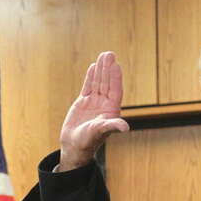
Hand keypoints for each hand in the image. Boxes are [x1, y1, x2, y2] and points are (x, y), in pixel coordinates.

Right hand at [57, 51, 129, 170]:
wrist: (74, 146)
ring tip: (103, 55)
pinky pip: (88, 86)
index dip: (115, 77)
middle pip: (107, 83)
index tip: (116, 65)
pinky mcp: (83, 103)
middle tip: (109, 54)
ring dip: (101, 70)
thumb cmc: (88, 141)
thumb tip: (125, 128)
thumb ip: (112, 127)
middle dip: (108, 69)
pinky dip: (90, 77)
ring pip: (98, 83)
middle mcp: (104, 104)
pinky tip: (93, 67)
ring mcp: (94, 103)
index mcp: (111, 110)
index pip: (115, 90)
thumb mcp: (100, 132)